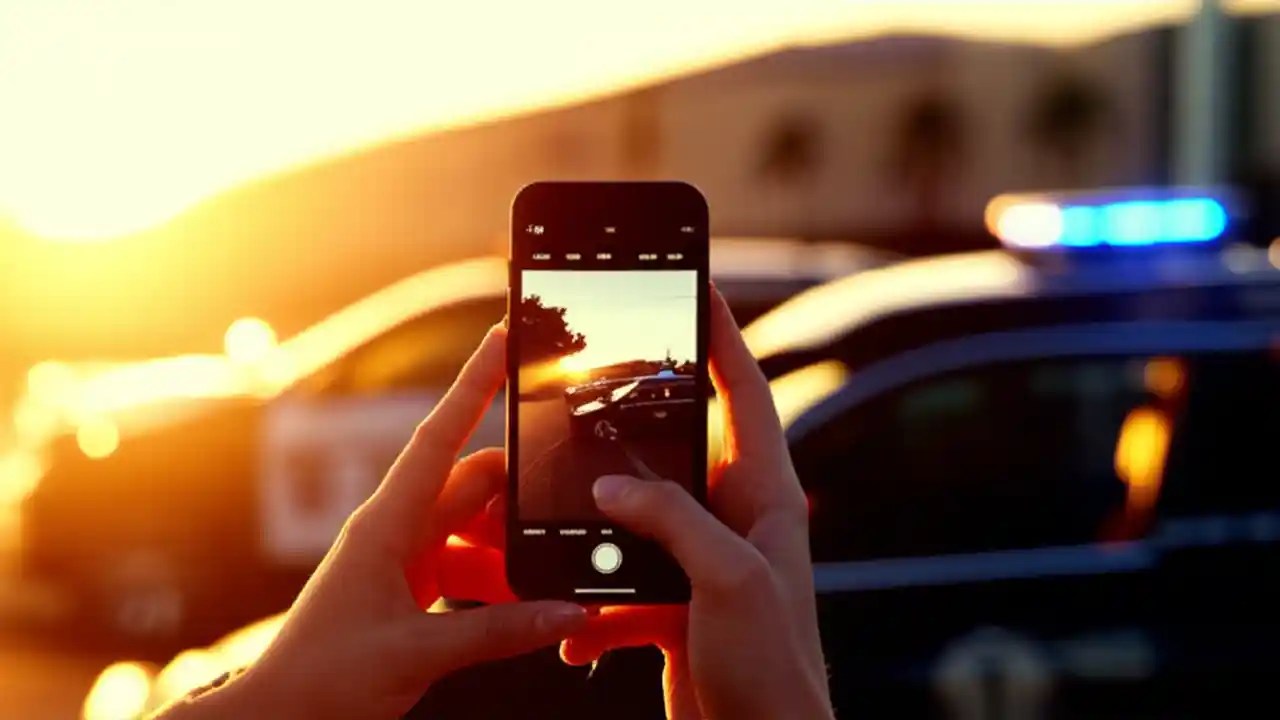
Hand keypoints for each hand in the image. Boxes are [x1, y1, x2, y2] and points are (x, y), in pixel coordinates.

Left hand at [167, 326, 585, 719]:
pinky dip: (498, 581)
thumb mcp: (418, 654)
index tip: (503, 337)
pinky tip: (523, 608)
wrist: (279, 718)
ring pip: (475, 528)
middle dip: (520, 495)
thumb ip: (499, 633)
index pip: (440, 436)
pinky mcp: (410, 587)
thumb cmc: (322, 679)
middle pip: (473, 485)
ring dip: (510, 549)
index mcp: (385, 523)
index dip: (473, 383)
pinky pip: (468, 565)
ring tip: (546, 580)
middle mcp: (396, 529)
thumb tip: (565, 612)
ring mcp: (403, 557)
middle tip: (564, 512)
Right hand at [560, 288, 833, 719]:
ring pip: (640, 521)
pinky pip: (624, 587)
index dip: (723, 338)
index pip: (745, 395)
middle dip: (634, 432)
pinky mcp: (678, 606)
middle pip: (681, 450)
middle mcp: (738, 521)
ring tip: (562, 532)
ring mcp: (706, 563)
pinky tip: (578, 634)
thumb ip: (671, 520)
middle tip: (593, 397)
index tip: (700, 289)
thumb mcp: (727, 578)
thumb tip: (611, 488)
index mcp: (767, 498)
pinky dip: (597, 609)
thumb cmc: (771, 667)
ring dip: (601, 535)